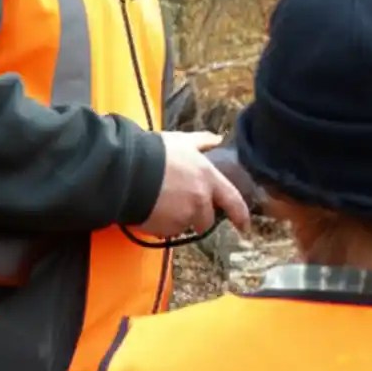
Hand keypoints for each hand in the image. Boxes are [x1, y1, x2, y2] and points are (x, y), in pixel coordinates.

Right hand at [133, 131, 251, 238]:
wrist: (128, 172)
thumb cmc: (155, 153)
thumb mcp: (182, 142)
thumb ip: (202, 142)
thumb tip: (217, 139)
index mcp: (208, 180)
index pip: (233, 202)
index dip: (241, 215)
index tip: (244, 226)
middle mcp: (200, 201)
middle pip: (207, 219)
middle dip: (198, 216)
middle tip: (181, 204)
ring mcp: (183, 217)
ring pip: (185, 225)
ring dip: (177, 219)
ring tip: (161, 202)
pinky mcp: (165, 229)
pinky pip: (167, 231)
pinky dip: (162, 224)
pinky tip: (151, 209)